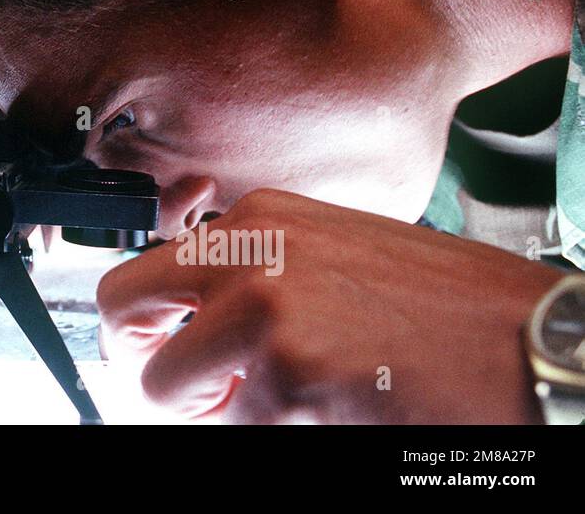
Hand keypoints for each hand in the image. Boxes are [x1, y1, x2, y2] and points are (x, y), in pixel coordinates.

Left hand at [96, 188, 562, 422]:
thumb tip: (186, 324)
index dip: (140, 328)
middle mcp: (249, 252)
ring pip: (168, 391)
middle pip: (122, 311)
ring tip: (287, 406)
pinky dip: (276, 434)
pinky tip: (334, 411)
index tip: (153, 355)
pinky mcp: (289, 376)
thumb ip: (254, 277)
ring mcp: (264, 312)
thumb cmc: (443, 308)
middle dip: (137, 363)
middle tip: (175, 395)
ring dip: (213, 413)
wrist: (529, 342)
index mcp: (258, 217)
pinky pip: (238, 429)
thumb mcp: (331, 258)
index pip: (143, 270)